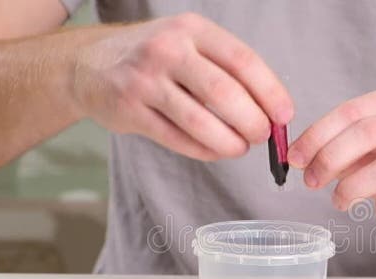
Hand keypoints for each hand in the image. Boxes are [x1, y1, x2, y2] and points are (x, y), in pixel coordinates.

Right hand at [72, 13, 292, 160]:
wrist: (90, 64)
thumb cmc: (154, 57)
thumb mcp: (188, 44)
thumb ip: (225, 69)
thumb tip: (270, 110)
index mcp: (192, 30)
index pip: (243, 61)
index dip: (270, 92)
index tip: (284, 115)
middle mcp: (167, 50)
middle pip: (224, 92)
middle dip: (252, 121)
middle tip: (262, 136)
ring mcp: (145, 80)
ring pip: (199, 121)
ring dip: (229, 142)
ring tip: (241, 148)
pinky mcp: (129, 110)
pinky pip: (176, 139)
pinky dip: (204, 150)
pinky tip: (216, 152)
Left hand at [289, 90, 375, 228]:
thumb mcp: (362, 147)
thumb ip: (332, 147)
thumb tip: (299, 158)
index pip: (350, 112)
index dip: (317, 135)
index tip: (295, 158)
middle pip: (367, 133)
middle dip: (330, 159)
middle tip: (311, 181)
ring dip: (350, 188)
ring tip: (339, 200)